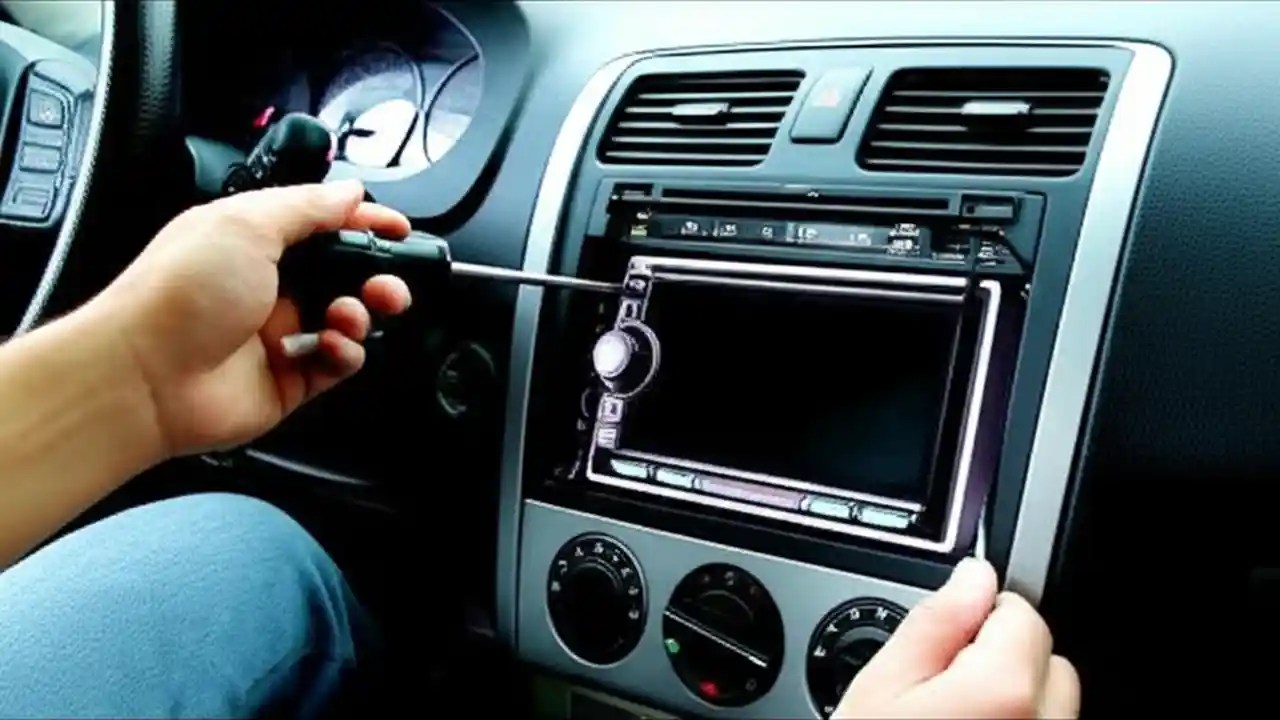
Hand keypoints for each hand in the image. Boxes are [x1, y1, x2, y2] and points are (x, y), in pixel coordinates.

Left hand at [95, 179, 411, 456]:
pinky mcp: (287, 380)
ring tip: (349, 316)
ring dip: (362, 316)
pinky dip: (345, 355)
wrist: (145, 376)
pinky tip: (331, 347)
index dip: (363, 224)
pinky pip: (337, 365)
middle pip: (344, 277)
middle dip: (376, 277)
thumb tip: (350, 192)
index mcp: (254, 241)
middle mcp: (267, 287)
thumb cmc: (179, 293)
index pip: (323, 226)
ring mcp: (278, 335)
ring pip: (347, 322)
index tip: (397, 228)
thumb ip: (308, 206)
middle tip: (387, 284)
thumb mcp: (247, 223)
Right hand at [834, 558, 1079, 718]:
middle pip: (1048, 659)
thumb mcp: (882, 686)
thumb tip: (972, 576)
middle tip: (943, 689)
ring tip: (957, 718)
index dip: (976, 619)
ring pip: (1054, 703)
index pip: (1019, 612)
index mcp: (1003, 689)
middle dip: (1004, 661)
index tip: (944, 646)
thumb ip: (934, 623)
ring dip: (1017, 699)